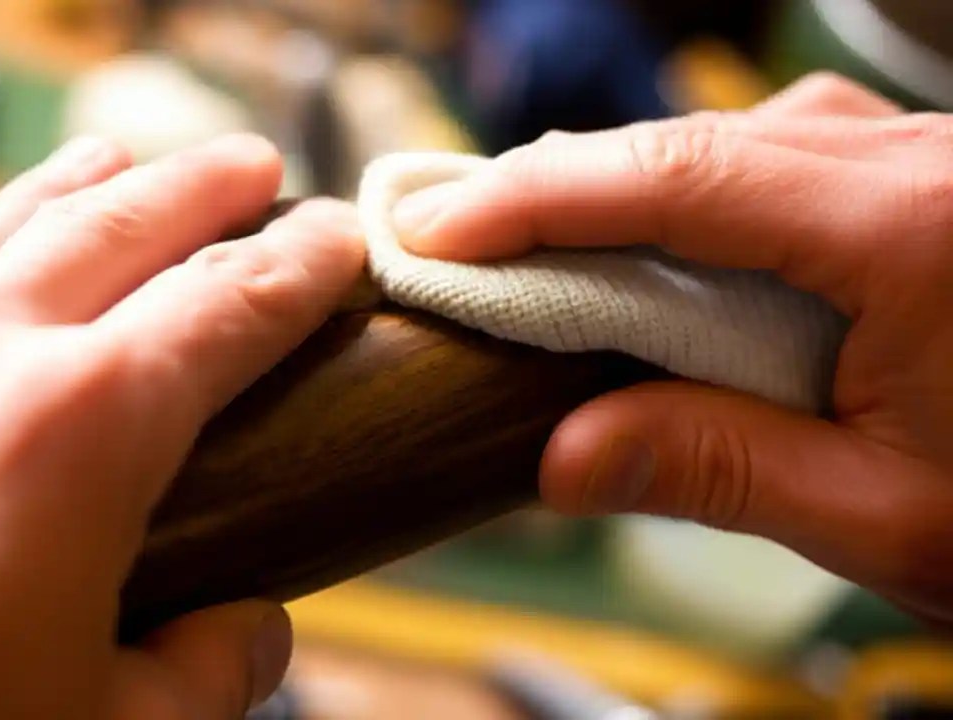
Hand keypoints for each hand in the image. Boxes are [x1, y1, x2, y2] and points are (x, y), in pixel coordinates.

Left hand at [0, 134, 363, 716]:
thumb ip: (206, 670)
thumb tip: (247, 629)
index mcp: (75, 433)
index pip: (226, 308)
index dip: (297, 266)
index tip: (335, 237)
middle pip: (113, 230)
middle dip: (197, 191)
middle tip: (249, 167)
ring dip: (57, 191)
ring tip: (110, 164)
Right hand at [394, 73, 952, 629]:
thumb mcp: (888, 516)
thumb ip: (719, 472)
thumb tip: (562, 460)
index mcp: (917, 233)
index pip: (678, 182)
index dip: (538, 196)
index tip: (439, 227)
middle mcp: (920, 165)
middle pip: (690, 146)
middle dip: (555, 189)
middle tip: (451, 235)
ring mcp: (927, 159)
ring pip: (731, 143)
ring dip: (619, 191)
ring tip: (524, 241)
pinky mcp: (922, 180)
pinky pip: (780, 160)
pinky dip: (688, 197)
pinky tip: (645, 242)